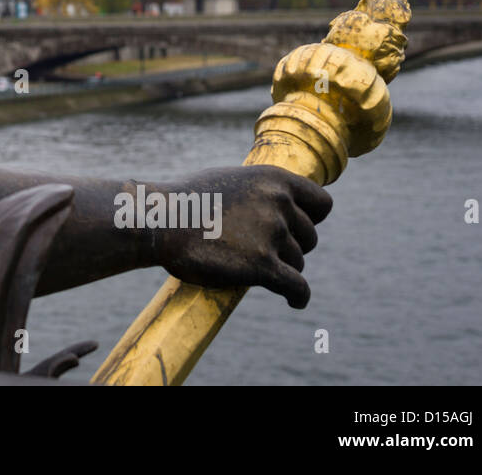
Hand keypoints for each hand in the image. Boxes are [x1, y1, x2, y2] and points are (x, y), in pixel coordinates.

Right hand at [152, 166, 331, 307]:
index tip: (298, 230)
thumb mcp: (229, 180)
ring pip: (298, 262)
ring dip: (282, 269)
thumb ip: (260, 191)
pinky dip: (298, 297)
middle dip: (292, 246)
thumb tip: (280, 203)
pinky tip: (294, 302)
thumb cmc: (186, 201)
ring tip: (255, 270)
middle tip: (266, 252)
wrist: (159, 221)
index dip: (312, 219)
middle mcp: (278, 203)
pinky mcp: (262, 265)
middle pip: (309, 237)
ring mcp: (271, 233)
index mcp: (273, 179)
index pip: (322, 204)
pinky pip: (297, 287)